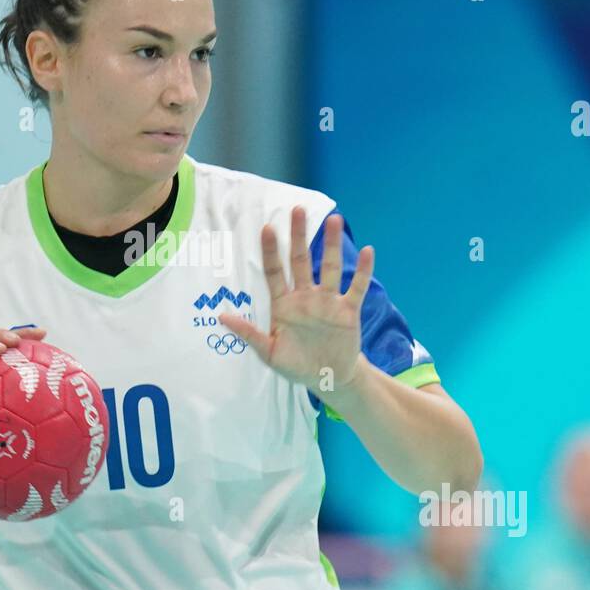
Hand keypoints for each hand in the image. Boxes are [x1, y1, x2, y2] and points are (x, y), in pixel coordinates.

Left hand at [219, 207, 372, 393]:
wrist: (328, 379)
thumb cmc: (296, 365)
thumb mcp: (269, 352)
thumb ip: (249, 334)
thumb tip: (222, 317)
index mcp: (284, 305)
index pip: (275, 272)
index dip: (272, 251)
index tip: (267, 229)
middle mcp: (306, 297)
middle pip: (301, 261)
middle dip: (299, 236)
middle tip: (297, 211)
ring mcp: (328, 302)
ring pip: (330, 268)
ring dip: (332, 246)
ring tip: (334, 220)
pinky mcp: (349, 311)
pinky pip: (357, 288)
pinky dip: (363, 271)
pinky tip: (367, 252)